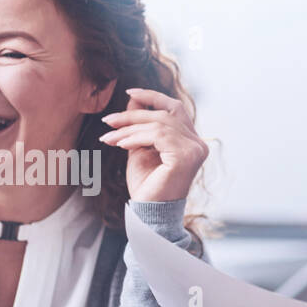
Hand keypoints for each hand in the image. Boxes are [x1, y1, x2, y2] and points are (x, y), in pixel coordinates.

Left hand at [99, 87, 207, 202]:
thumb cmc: (146, 185)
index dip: (153, 96)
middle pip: (164, 114)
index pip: (174, 108)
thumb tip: (133, 99)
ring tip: (109, 138)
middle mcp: (198, 143)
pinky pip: (158, 135)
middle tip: (108, 121)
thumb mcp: (140, 148)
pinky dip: (136, 137)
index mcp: (191, 140)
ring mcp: (195, 149)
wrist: (148, 213)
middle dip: (132, 115)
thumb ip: (140, 125)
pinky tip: (121, 145)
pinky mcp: (186, 156)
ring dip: (129, 128)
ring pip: (158, 124)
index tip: (130, 93)